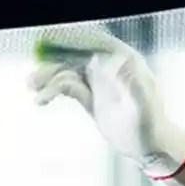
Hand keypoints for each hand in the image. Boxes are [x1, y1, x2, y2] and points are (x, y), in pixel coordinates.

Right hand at [28, 26, 184, 179]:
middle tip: (36, 66)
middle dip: (54, 59)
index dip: (73, 38)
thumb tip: (121, 60)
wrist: (148, 147)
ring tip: (31, 87)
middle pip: (76, 54)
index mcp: (126, 60)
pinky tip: (40, 99)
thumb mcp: (145, 107)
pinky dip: (52, 90)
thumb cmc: (152, 126)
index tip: (50, 38)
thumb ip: (134, 84)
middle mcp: (111, 66)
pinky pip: (67, 87)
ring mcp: (99, 81)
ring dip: (48, 76)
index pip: (96, 42)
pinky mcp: (90, 97)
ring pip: (67, 71)